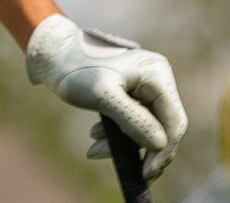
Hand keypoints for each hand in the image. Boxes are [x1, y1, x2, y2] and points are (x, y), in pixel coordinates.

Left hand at [26, 14, 187, 179]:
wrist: (55, 56)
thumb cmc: (76, 70)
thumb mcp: (102, 96)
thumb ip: (133, 119)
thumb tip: (160, 145)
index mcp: (156, 74)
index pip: (174, 121)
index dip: (163, 151)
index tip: (145, 173)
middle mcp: (157, 79)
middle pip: (163, 127)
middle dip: (143, 150)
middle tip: (129, 172)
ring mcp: (146, 87)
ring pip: (147, 127)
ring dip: (126, 144)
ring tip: (94, 150)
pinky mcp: (133, 94)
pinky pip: (135, 122)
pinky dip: (118, 135)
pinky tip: (95, 139)